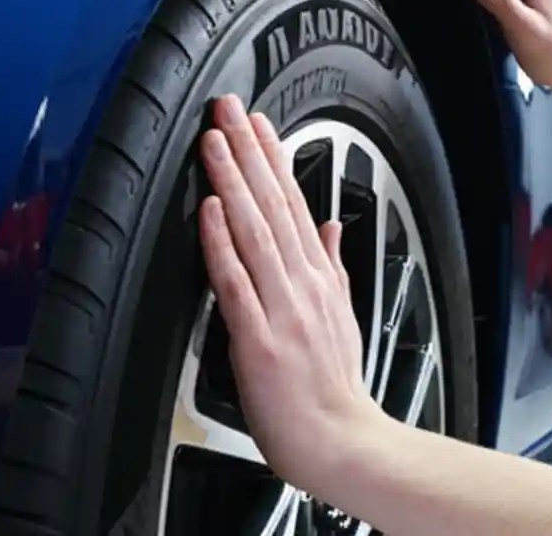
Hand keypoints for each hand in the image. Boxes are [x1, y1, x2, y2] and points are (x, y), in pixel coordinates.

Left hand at [198, 95, 388, 490]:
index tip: (259, 123)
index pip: (293, 203)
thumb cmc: (336, 388)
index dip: (274, 158)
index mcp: (317, 278)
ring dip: (232, 182)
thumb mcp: (343, 315)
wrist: (340, 442)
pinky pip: (236, 283)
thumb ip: (332, 266)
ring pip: (253, 231)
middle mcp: (301, 284)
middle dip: (249, 151)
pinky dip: (221, 244)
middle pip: (272, 204)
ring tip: (214, 142)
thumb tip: (329, 225)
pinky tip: (209, 211)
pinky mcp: (258, 338)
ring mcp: (281, 308)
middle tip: (228, 109)